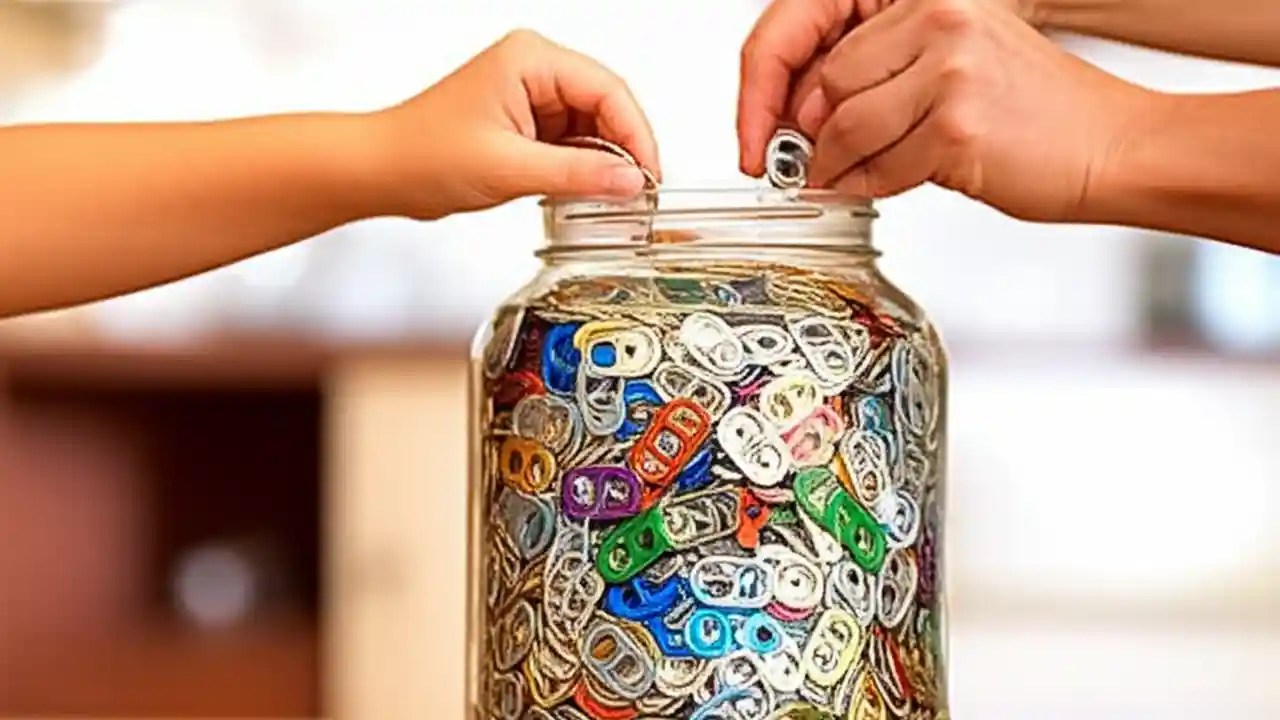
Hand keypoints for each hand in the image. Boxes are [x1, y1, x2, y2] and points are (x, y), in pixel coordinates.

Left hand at [369, 30, 659, 219]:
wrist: (383, 172)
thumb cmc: (423, 154)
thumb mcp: (510, 168)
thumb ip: (577, 174)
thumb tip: (629, 181)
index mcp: (531, 59)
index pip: (608, 90)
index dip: (636, 135)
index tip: (648, 174)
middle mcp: (534, 69)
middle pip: (606, 105)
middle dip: (623, 149)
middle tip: (637, 191)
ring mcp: (531, 95)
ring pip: (592, 126)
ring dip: (603, 162)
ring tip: (611, 196)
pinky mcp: (526, 122)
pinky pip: (572, 142)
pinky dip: (582, 167)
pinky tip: (586, 190)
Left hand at [738, 0, 1036, 176]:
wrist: (1113, 145)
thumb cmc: (1037, 114)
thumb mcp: (958, 66)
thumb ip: (884, 76)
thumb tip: (802, 115)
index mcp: (936, 0)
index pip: (829, 41)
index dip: (788, 92)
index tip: (774, 129)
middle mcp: (943, 23)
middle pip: (830, 85)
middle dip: (813, 134)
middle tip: (810, 164)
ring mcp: (951, 73)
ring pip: (847, 128)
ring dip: (835, 167)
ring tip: (841, 181)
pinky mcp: (956, 128)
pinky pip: (880, 167)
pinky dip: (869, 186)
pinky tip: (881, 187)